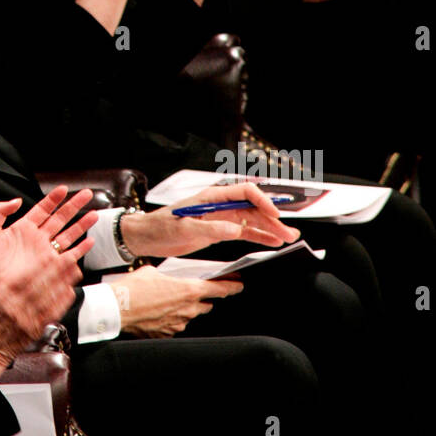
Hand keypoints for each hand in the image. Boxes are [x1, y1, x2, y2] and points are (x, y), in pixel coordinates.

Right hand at [0, 188, 96, 378]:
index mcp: (2, 297)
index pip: (25, 279)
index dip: (39, 268)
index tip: (50, 255)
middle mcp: (18, 308)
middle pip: (42, 287)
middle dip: (57, 271)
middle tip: (71, 257)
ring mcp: (29, 319)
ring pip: (50, 299)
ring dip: (64, 284)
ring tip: (76, 270)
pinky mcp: (36, 329)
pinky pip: (52, 314)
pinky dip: (63, 303)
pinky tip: (71, 291)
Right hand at [108, 265, 242, 337]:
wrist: (117, 308)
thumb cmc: (133, 288)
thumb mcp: (152, 271)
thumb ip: (167, 276)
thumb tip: (168, 278)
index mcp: (188, 290)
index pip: (219, 289)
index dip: (231, 286)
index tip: (238, 285)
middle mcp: (188, 309)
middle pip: (206, 304)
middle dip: (202, 299)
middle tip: (193, 292)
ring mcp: (178, 323)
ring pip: (190, 315)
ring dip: (184, 309)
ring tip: (166, 302)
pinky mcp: (167, 333)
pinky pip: (175, 325)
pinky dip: (170, 319)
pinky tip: (157, 313)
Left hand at [122, 182, 300, 259]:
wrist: (147, 237)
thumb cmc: (161, 227)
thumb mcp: (184, 228)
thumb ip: (210, 229)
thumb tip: (234, 229)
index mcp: (212, 197)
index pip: (244, 193)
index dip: (262, 201)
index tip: (274, 214)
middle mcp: (220, 205)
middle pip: (252, 208)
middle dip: (272, 219)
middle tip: (289, 231)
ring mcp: (221, 217)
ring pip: (252, 221)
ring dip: (270, 229)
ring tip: (288, 238)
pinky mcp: (219, 230)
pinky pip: (244, 232)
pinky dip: (258, 237)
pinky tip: (271, 242)